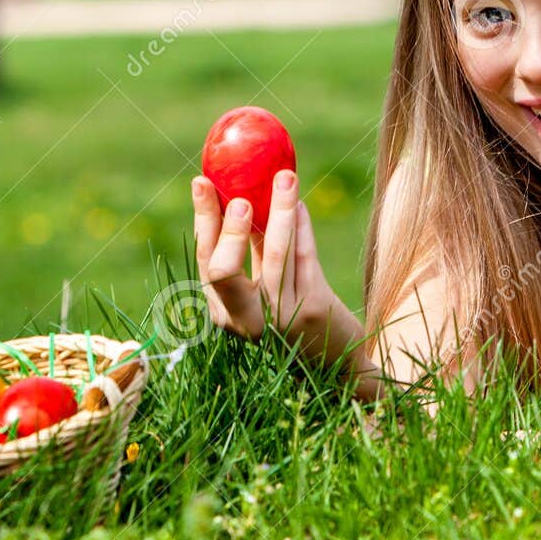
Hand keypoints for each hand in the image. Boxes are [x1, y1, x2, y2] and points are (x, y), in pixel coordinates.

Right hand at [191, 169, 361, 369]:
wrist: (338, 360)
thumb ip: (253, 249)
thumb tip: (244, 189)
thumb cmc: (296, 313)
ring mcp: (279, 316)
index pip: (205, 261)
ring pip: (274, 256)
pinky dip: (302, 227)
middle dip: (231, 228)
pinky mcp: (312, 310)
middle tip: (241, 196)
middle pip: (224, 269)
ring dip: (279, 211)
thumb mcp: (267, 287)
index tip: (202, 182)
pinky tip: (300, 204)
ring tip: (284, 178)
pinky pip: (305, 258)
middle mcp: (245, 319)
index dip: (203, 220)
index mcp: (224, 311)